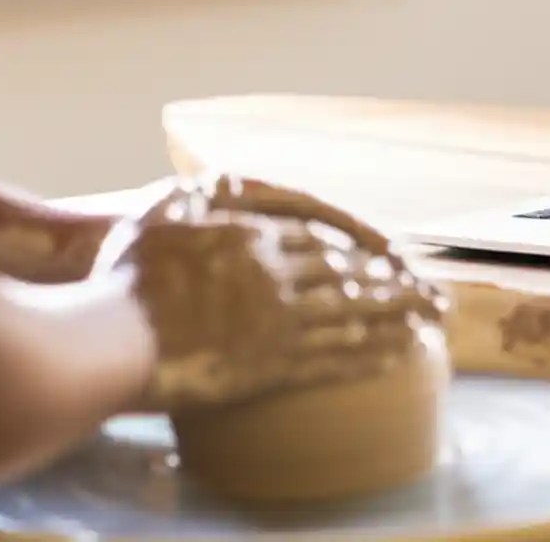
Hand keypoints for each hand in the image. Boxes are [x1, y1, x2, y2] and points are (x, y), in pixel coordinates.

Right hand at [95, 175, 448, 410]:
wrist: (112, 340)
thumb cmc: (120, 280)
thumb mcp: (153, 219)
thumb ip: (191, 203)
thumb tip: (213, 185)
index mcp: (251, 236)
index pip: (319, 237)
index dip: (360, 247)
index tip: (390, 253)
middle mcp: (276, 273)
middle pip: (349, 272)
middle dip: (396, 279)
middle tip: (434, 286)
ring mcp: (279, 320)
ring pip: (355, 313)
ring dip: (402, 313)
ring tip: (437, 316)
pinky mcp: (275, 364)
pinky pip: (338, 358)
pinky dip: (376, 354)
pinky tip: (405, 354)